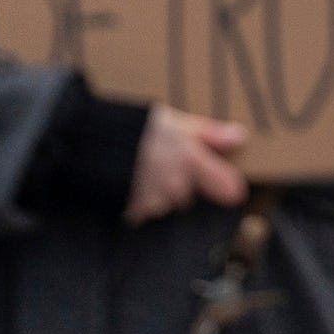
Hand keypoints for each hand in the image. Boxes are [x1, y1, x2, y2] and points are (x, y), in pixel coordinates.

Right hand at [125, 108, 249, 224]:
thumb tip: (239, 138)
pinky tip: (131, 182)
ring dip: (157, 192)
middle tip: (161, 161)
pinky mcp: (135, 211)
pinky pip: (144, 211)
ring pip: (166, 203)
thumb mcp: (175, 122)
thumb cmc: (136, 128)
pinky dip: (139, 201)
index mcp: (191, 161)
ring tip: (142, 170)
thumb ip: (210, 133)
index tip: (232, 188)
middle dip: (177, 182)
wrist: (94, 142)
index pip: (226, 186)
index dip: (228, 186)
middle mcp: (177, 186)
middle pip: (188, 193)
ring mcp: (155, 201)